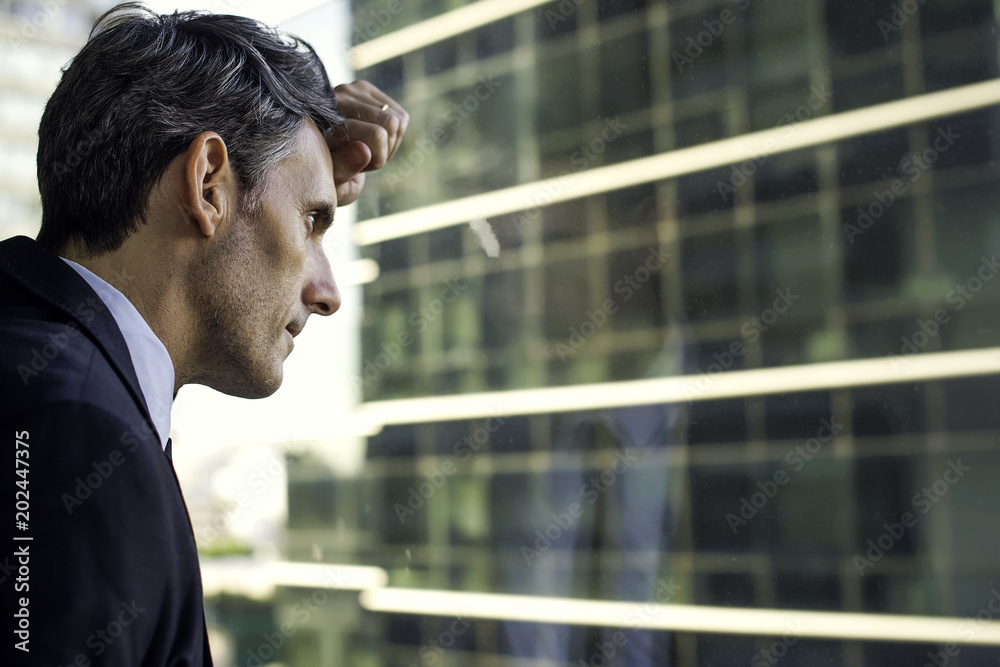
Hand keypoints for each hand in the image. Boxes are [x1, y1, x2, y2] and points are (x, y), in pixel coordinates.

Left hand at [329, 80, 407, 206]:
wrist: (321, 159)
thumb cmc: (327, 175)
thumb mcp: (332, 180)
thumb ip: (344, 166)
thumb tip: (363, 149)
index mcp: (325, 119)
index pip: (377, 134)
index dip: (377, 160)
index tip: (358, 167)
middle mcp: (337, 97)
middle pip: (391, 122)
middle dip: (385, 150)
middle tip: (364, 160)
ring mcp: (351, 88)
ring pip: (398, 119)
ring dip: (390, 144)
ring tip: (367, 151)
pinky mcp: (365, 89)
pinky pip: (401, 116)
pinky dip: (394, 135)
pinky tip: (375, 141)